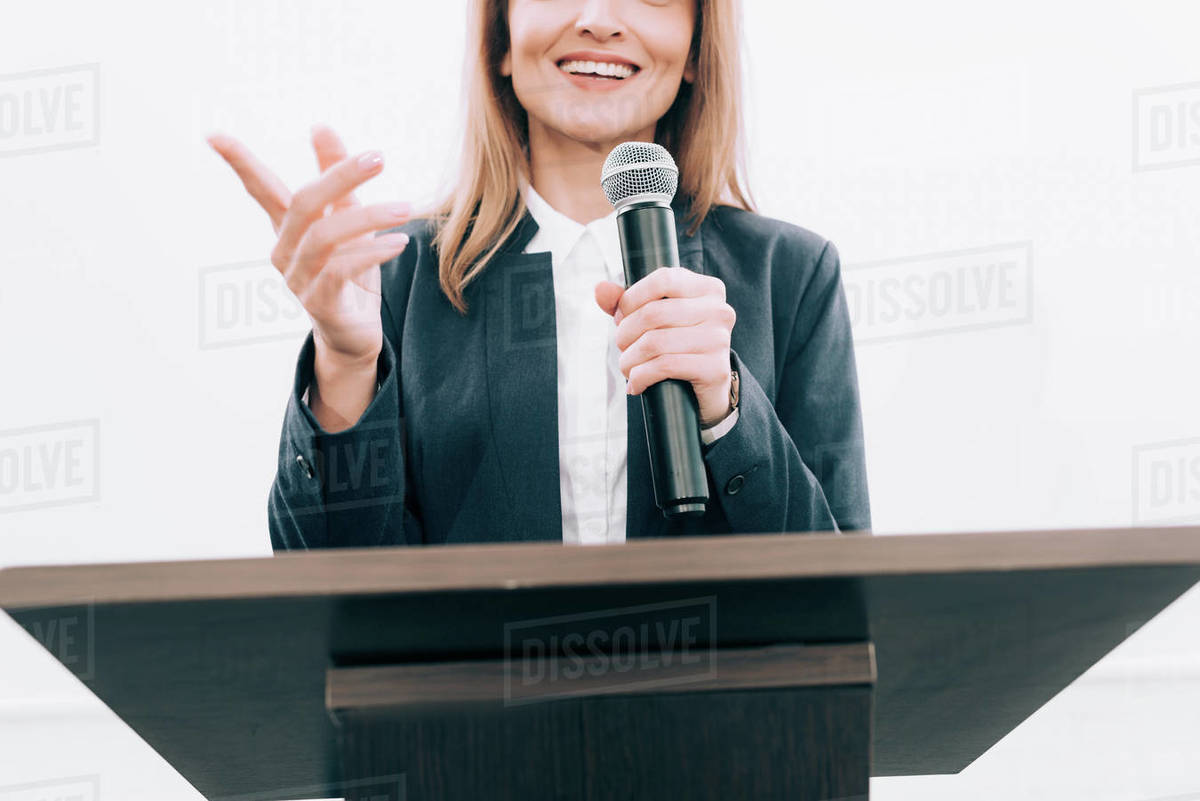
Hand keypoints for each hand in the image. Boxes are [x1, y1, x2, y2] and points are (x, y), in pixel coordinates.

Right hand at [205, 124, 411, 369]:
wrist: (355, 333)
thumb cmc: (349, 271)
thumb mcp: (347, 218)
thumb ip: (336, 178)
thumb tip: (320, 126)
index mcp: (287, 228)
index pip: (261, 189)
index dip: (239, 162)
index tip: (212, 134)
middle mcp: (284, 251)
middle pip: (302, 203)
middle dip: (339, 176)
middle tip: (378, 158)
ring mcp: (297, 279)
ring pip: (324, 237)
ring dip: (369, 218)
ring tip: (406, 208)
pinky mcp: (318, 304)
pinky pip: (341, 271)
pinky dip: (372, 253)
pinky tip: (398, 242)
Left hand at [594, 266, 735, 426]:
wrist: (705, 389)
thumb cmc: (676, 347)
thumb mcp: (653, 320)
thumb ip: (626, 302)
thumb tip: (600, 289)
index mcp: (708, 289)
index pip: (663, 279)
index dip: (632, 299)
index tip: (621, 317)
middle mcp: (719, 310)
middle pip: (653, 313)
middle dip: (625, 334)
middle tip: (622, 348)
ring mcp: (720, 340)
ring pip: (655, 342)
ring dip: (629, 360)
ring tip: (626, 368)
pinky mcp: (715, 369)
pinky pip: (664, 366)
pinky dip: (640, 376)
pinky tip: (636, 384)